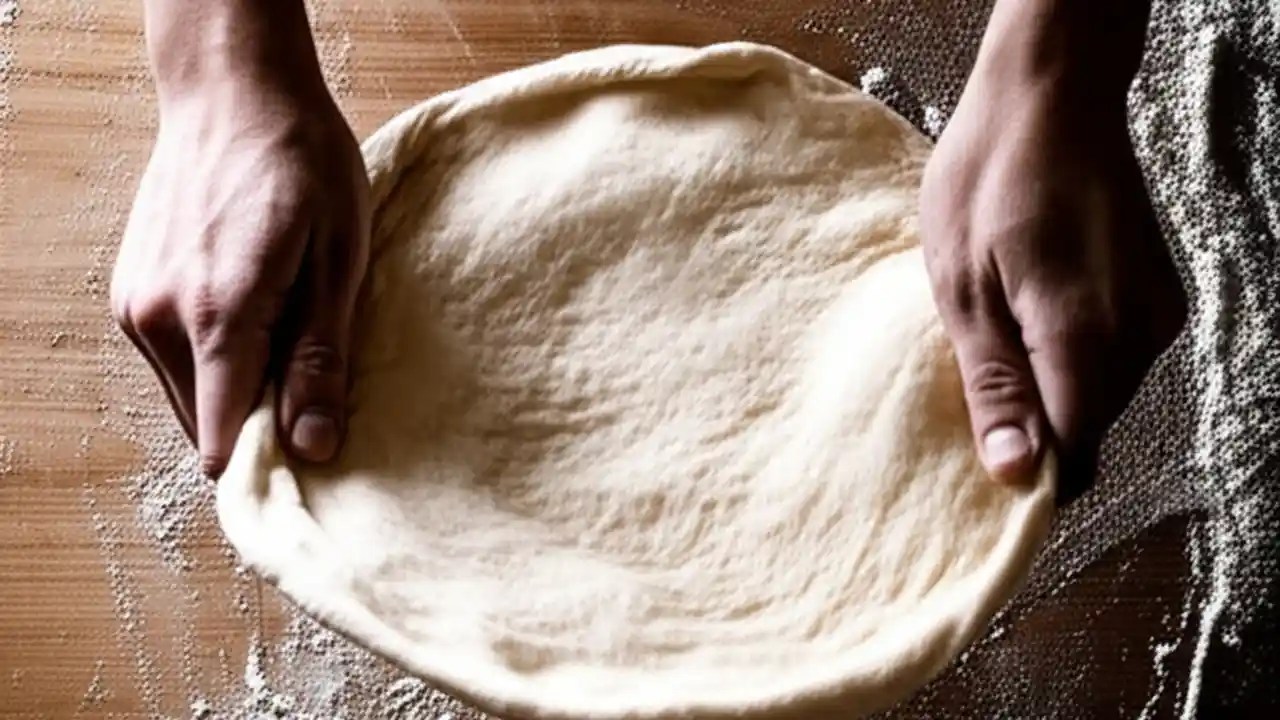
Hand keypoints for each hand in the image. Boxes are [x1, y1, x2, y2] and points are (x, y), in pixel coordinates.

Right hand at [111, 1, 368, 475]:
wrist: (234, 93)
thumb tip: (314, 448)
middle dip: (260, 421)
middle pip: (206, 425)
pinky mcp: (128, 292)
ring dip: (237, 387)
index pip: (224, 440)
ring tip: (287, 330)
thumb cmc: (300, 165)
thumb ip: (321, 360)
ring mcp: (132, 305)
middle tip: (314, 374)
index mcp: (216, 316)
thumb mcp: (339, 262)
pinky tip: (255, 313)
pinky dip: (214, 358)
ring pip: (190, 394)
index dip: (272, 459)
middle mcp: (156, 319)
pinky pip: (174, 359)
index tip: (315, 452)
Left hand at [920, 0, 1182, 501]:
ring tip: (998, 332)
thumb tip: (1017, 475)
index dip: (1030, 471)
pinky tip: (1030, 313)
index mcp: (1085, 337)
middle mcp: (1139, 333)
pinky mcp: (1158, 292)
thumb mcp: (961, 287)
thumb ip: (995, 384)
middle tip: (972, 381)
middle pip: (1090, 426)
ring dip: (1052, 387)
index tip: (980, 462)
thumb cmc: (989, 178)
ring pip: (1103, 393)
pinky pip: (1115, 355)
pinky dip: (1073, 355)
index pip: (1075, 453)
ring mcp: (1157, 310)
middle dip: (1036, 426)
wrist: (1050, 94)